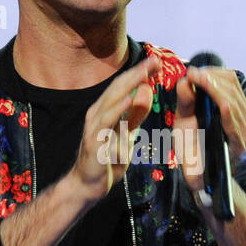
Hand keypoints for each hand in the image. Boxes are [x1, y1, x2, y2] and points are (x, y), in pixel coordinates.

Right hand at [69, 56, 161, 202]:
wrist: (88, 186)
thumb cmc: (107, 160)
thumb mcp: (127, 134)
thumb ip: (136, 114)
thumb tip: (147, 90)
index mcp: (105, 109)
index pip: (124, 86)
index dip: (140, 72)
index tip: (157, 61)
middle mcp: (97, 112)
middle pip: (119, 86)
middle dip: (138, 72)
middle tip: (155, 59)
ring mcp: (94, 125)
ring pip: (112, 98)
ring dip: (130, 84)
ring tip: (146, 72)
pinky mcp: (94, 140)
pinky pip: (107, 121)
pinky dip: (119, 108)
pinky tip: (130, 98)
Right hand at [174, 64, 245, 195]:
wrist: (203, 159)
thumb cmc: (192, 152)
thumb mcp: (182, 137)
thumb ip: (186, 111)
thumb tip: (185, 85)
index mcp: (235, 144)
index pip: (229, 114)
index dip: (212, 92)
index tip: (195, 78)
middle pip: (231, 96)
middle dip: (210, 81)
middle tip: (191, 73)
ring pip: (234, 87)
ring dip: (213, 76)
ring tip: (194, 74)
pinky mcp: (244, 107)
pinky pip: (234, 84)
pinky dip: (219, 75)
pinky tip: (205, 74)